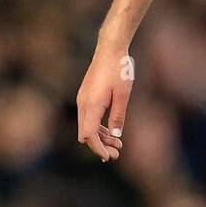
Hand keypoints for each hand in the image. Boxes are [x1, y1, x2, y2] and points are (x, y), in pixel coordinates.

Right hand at [76, 46, 133, 161]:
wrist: (110, 49)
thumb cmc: (119, 70)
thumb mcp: (122, 94)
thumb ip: (118, 115)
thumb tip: (115, 135)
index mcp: (91, 105)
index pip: (89, 135)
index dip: (98, 148)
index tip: (109, 156)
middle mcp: (83, 104)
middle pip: (86, 133)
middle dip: (100, 146)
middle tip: (117, 154)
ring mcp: (82, 100)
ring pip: (86, 126)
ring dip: (100, 137)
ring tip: (118, 144)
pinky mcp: (86, 96)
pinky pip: (88, 118)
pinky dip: (97, 127)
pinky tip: (110, 131)